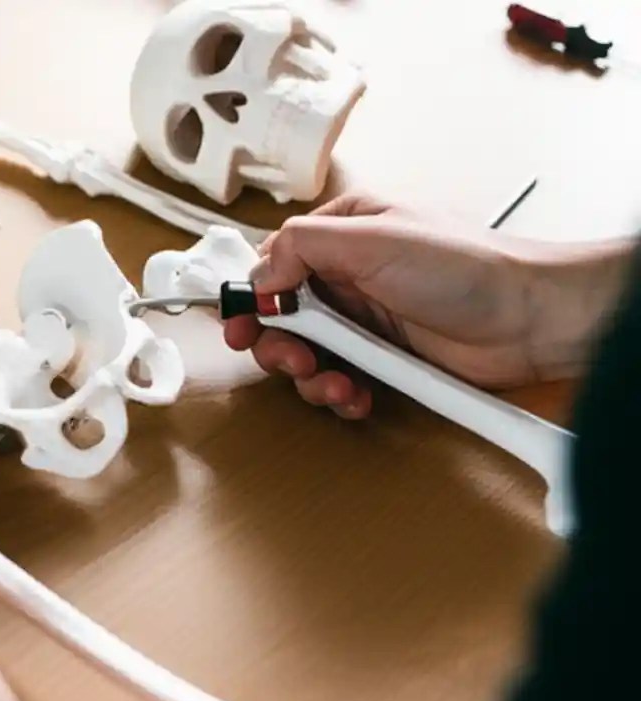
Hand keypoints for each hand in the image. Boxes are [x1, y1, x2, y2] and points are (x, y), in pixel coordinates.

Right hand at [225, 194, 631, 418]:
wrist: (531, 317)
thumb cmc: (464, 266)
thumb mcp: (372, 238)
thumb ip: (302, 247)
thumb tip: (257, 274)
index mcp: (340, 233)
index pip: (272, 263)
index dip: (251, 297)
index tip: (240, 325)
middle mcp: (346, 276)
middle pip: (280, 317)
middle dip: (278, 345)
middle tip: (296, 359)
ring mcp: (364, 319)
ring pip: (306, 355)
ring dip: (310, 377)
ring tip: (336, 385)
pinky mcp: (383, 359)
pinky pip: (339, 381)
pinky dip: (339, 394)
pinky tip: (357, 397)